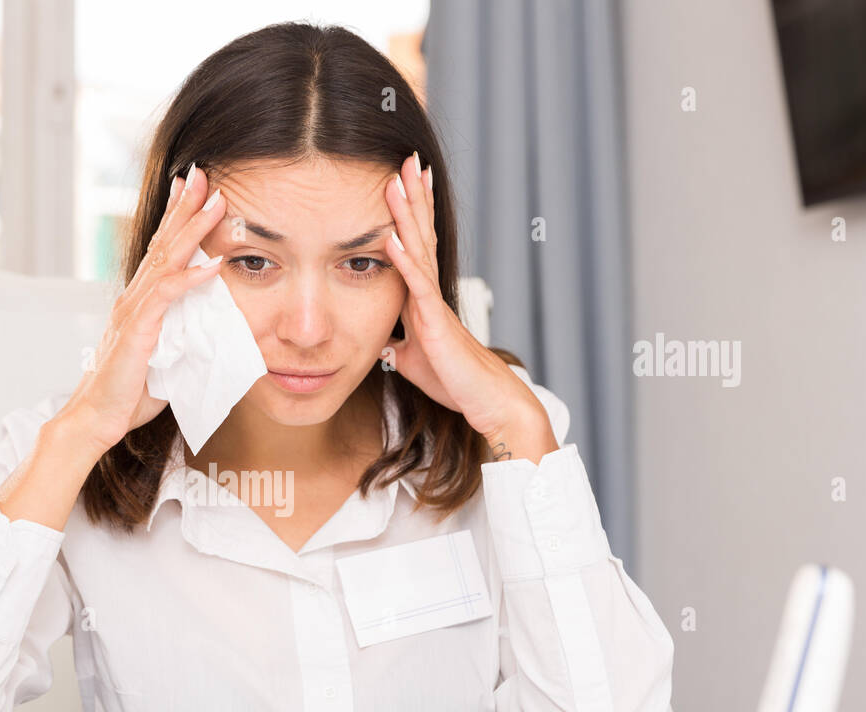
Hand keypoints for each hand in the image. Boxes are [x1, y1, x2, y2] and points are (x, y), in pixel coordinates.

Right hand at [57, 164, 227, 453]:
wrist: (96, 419)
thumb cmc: (127, 395)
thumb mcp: (164, 360)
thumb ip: (183, 340)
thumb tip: (212, 335)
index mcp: (138, 303)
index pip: (159, 252)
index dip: (176, 219)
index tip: (193, 191)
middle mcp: (133, 299)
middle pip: (163, 243)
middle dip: (185, 207)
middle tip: (204, 175)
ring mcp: (134, 311)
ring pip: (167, 260)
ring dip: (194, 230)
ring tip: (217, 203)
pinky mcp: (138, 330)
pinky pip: (166, 295)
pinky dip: (191, 278)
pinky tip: (212, 263)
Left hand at [382, 152, 557, 461]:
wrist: (483, 400)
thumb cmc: (452, 380)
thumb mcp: (412, 358)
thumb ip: (397, 344)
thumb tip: (383, 344)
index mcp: (422, 296)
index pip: (414, 243)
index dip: (408, 213)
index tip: (399, 180)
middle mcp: (430, 292)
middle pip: (420, 233)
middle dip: (412, 197)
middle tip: (405, 158)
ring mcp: (433, 303)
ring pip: (418, 249)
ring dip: (406, 215)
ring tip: (396, 180)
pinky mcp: (434, 321)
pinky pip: (416, 286)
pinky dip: (403, 261)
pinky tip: (391, 237)